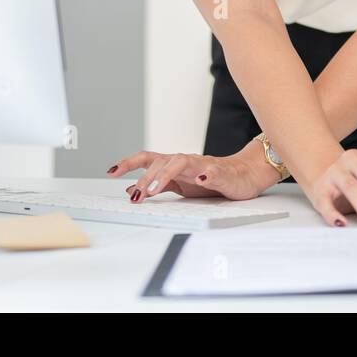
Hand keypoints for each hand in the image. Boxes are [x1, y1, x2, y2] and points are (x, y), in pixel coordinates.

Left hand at [106, 146, 279, 202]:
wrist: (244, 174)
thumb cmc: (212, 179)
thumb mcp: (180, 185)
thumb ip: (158, 185)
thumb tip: (131, 190)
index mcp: (175, 165)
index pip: (148, 159)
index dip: (129, 163)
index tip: (111, 172)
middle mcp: (186, 162)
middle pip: (162, 162)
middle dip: (146, 178)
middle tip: (136, 197)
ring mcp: (203, 166)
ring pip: (182, 163)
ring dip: (166, 174)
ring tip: (155, 189)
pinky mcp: (221, 174)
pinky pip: (213, 172)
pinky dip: (206, 175)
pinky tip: (202, 180)